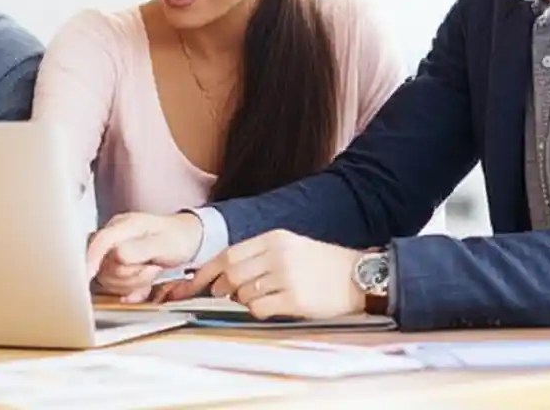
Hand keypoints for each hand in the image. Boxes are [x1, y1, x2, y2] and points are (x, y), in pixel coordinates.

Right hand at [85, 212, 203, 301]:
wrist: (187, 241)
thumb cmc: (178, 238)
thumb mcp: (164, 243)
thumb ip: (140, 249)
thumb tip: (117, 256)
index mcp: (124, 225)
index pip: (100, 241)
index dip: (92, 258)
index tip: (88, 274)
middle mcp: (115, 237)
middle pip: (104, 266)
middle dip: (131, 275)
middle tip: (152, 268)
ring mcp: (114, 253)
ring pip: (109, 279)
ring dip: (134, 283)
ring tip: (152, 271)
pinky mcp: (117, 267)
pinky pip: (116, 286)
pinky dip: (133, 289)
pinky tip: (145, 283)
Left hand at [168, 230, 363, 319]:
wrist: (357, 276)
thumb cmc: (321, 263)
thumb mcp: (290, 246)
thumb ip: (259, 255)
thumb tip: (224, 272)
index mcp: (274, 239)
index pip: (228, 254)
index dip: (207, 272)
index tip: (193, 283)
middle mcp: (278, 255)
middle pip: (231, 274)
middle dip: (220, 288)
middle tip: (224, 295)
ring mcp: (287, 278)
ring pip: (243, 293)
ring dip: (241, 301)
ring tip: (257, 298)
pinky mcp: (295, 300)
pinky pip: (260, 309)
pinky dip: (257, 311)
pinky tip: (271, 307)